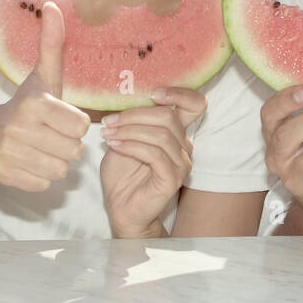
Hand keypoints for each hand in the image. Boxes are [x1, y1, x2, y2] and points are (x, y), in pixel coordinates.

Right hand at [0, 2, 89, 190]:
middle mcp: (19, 128)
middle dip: (66, 145)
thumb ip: (52, 44)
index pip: (80, 126)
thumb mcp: (43, 76)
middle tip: (49, 135)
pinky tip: (29, 162)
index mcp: (35, 103)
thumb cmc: (27, 106)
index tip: (59, 118)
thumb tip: (53, 5)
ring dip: (55, 162)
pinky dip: (40, 177)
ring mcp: (8, 153)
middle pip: (73, 150)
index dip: (74, 124)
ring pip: (60, 169)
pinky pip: (44, 184)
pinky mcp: (4, 175)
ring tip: (40, 148)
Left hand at [100, 88, 205, 237]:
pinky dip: (132, 146)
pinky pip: (154, 154)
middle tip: (110, 121)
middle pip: (169, 116)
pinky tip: (115, 146)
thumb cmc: (122, 175)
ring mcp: (181, 163)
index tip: (153, 93)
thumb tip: (124, 102)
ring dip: (129, 131)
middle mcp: (184, 146)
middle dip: (136, 115)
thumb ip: (132, 122)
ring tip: (108, 134)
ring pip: (161, 135)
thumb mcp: (124, 139)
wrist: (121, 209)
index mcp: (176, 133)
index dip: (179, 93)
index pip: (194, 105)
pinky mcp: (173, 179)